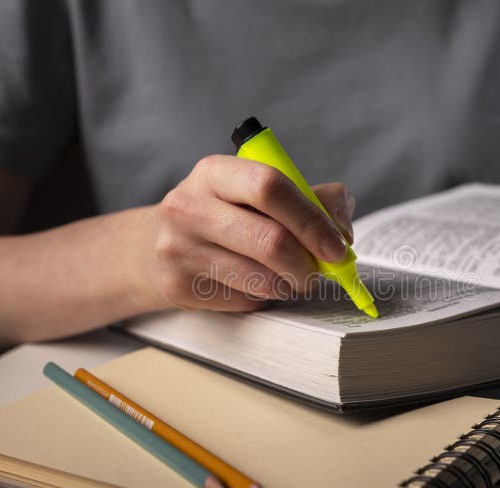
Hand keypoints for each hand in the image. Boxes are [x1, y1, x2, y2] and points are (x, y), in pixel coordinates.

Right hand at [144, 155, 355, 310]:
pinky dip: (262, 298)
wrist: (157, 244)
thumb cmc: (228, 215)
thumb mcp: (261, 192)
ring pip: (262, 280)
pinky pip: (244, 302)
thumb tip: (342, 234)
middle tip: (318, 273)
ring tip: (284, 276)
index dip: (312, 220)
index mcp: (214, 172)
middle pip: (271, 241)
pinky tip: (250, 283)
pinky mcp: (178, 288)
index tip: (337, 247)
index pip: (270, 186)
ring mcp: (177, 249)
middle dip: (307, 264)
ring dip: (288, 285)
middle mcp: (188, 206)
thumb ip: (313, 199)